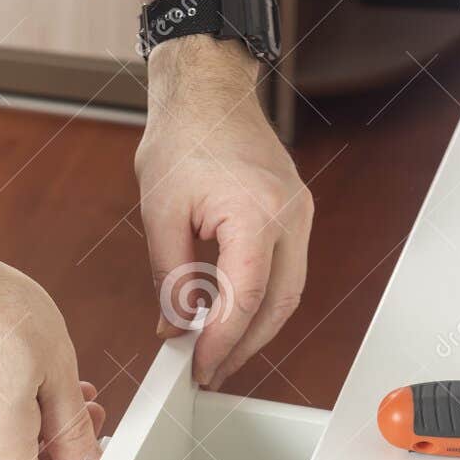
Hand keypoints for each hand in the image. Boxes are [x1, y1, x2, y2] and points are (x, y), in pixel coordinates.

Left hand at [135, 44, 312, 389]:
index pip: (245, 300)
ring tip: (219, 350)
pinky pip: (286, 269)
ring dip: (256, 326)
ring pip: (289, 292)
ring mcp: (299, 214)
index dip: (222, 342)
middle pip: (279, 305)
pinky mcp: (294, 212)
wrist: (207, 90)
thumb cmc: (182, 137)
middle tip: (211, 370)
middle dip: (245, 345)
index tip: (200, 367)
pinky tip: (231, 314)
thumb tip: (175, 324)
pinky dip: (262, 298)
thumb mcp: (160, 214)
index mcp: (256, 215)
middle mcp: (290, 217)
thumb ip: (170, 276)